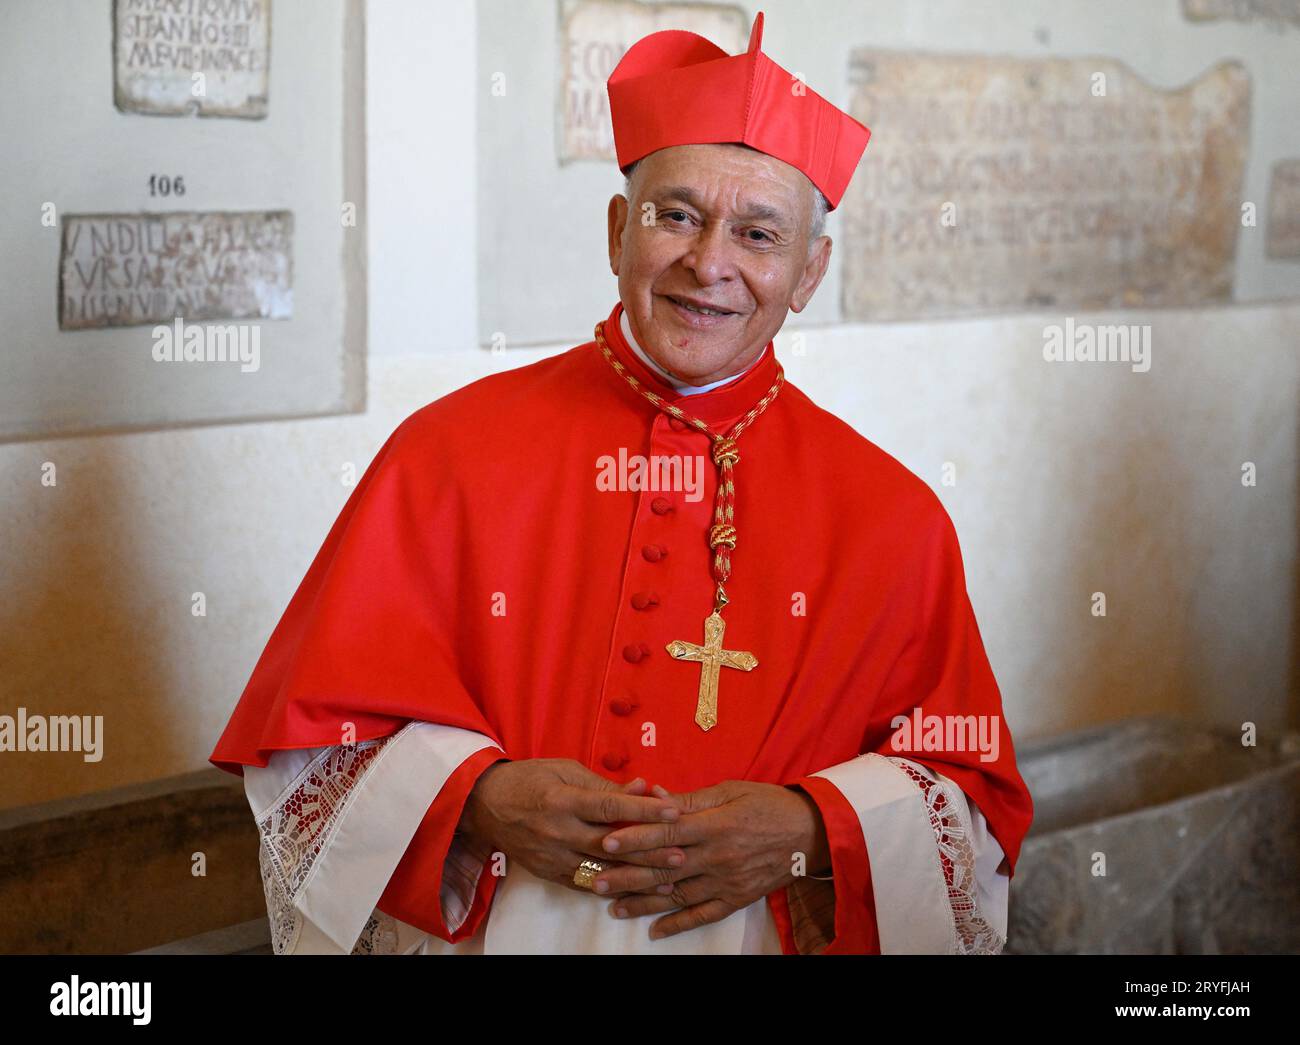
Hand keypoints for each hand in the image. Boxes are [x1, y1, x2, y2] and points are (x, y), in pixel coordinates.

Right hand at [458, 759, 686, 894]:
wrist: (483, 805)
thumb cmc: (529, 779)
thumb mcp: (564, 769)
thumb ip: (604, 784)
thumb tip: (643, 786)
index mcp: (563, 800)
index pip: (611, 807)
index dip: (645, 810)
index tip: (674, 811)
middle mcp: (558, 831)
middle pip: (612, 845)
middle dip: (649, 851)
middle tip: (682, 853)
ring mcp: (553, 856)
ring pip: (602, 870)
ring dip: (637, 876)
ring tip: (669, 879)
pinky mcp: (549, 873)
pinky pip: (586, 884)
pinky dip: (613, 886)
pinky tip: (637, 889)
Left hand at [592, 780, 829, 939]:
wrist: (810, 832)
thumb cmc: (767, 803)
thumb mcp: (730, 790)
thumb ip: (690, 798)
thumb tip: (653, 795)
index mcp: (715, 824)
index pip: (667, 832)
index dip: (635, 838)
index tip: (607, 843)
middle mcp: (718, 856)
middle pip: (665, 867)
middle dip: (628, 875)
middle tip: (595, 880)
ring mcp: (727, 881)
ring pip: (678, 895)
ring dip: (644, 902)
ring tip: (613, 907)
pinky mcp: (737, 898)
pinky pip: (704, 915)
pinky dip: (678, 925)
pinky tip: (655, 931)